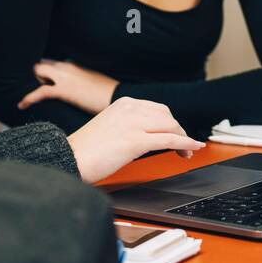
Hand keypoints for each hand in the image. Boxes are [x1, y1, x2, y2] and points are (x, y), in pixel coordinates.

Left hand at [18, 59, 117, 115]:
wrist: (117, 96)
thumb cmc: (106, 92)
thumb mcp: (91, 80)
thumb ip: (78, 78)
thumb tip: (72, 87)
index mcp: (73, 64)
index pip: (51, 61)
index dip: (42, 70)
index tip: (36, 78)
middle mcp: (67, 67)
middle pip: (41, 63)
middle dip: (35, 74)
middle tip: (31, 86)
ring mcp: (65, 77)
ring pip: (38, 72)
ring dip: (31, 82)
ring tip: (26, 95)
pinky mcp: (64, 90)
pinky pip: (41, 91)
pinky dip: (29, 97)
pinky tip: (22, 104)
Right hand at [66, 97, 204, 182]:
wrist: (68, 158)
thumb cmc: (85, 150)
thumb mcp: (109, 127)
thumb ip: (128, 125)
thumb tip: (147, 135)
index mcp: (123, 104)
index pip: (157, 109)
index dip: (170, 123)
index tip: (175, 133)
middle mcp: (130, 109)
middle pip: (167, 116)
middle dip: (178, 131)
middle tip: (184, 145)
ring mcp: (133, 124)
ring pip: (171, 127)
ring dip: (183, 139)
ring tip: (187, 152)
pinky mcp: (136, 141)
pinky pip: (169, 140)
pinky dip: (185, 144)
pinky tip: (192, 148)